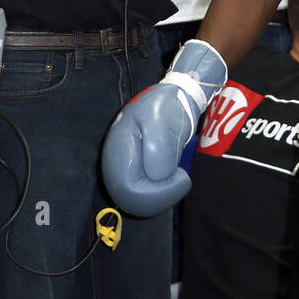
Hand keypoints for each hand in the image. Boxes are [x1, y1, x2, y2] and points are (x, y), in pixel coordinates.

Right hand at [102, 40, 226, 216]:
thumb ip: (158, 149)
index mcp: (119, 147)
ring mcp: (124, 167)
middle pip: (129, 198)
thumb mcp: (163, 120)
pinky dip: (159, 194)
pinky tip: (172, 181)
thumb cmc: (167, 106)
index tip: (180, 177)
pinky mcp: (134, 171)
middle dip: (159, 197)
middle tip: (181, 179)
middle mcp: (116, 161)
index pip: (127, 187)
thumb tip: (156, 177)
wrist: (173, 99)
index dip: (155, 192)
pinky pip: (141, 194)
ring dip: (160, 197)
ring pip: (134, 200)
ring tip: (178, 178)